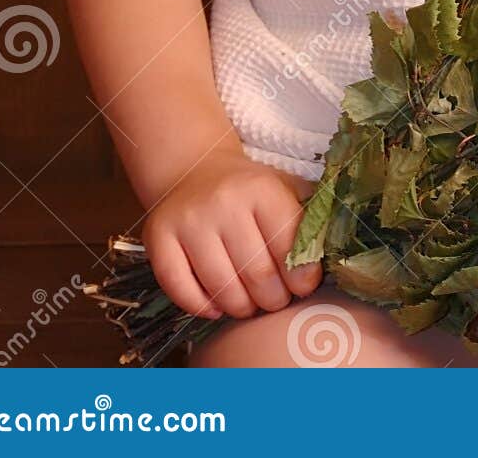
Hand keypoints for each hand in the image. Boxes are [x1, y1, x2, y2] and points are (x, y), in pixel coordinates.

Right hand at [142, 148, 323, 320]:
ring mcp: (188, 220)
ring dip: (241, 308)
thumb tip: (319, 271)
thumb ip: (307, 225)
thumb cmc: (249, 192)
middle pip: (256, 274)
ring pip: (221, 288)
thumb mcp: (284, 192)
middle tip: (275, 301)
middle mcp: (223, 202)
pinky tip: (217, 305)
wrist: (195, 169)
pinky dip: (202, 307)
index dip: (301, 278)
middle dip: (272, 300)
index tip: (302, 287)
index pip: (288, 247)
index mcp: (261, 189)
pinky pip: (180, 290)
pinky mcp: (158, 237)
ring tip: (249, 304)